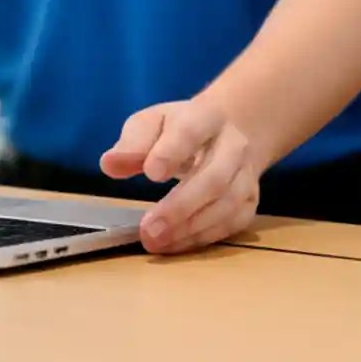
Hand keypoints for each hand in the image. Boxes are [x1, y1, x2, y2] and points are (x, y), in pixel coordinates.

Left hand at [100, 98, 259, 253]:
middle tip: (148, 229)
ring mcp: (247, 174)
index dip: (172, 153)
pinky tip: (176, 244)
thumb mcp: (153, 123)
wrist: (234, 129)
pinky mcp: (250, 200)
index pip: (191, 131)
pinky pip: (232, 222)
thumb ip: (132, 143)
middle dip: (180, 207)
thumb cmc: (181, 128)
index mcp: (205, 117)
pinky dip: (204, 237)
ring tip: (157, 242)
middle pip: (214, 177)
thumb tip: (109, 164)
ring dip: (191, 228)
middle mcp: (234, 145)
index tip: (150, 173)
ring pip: (228, 204)